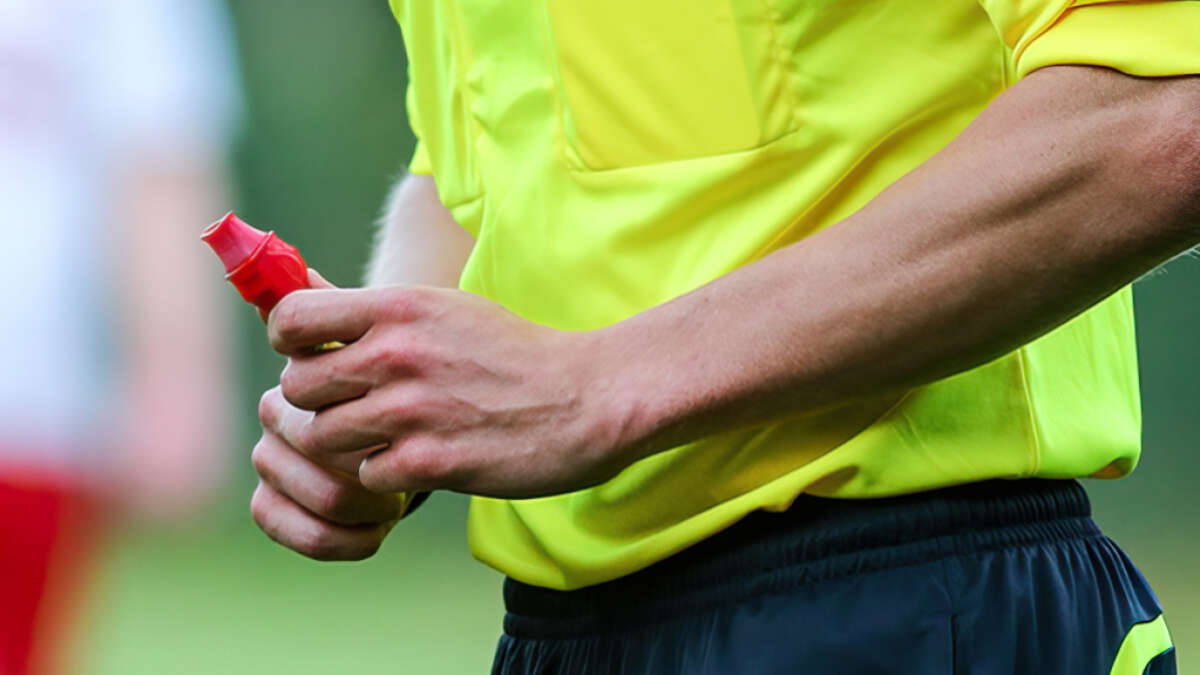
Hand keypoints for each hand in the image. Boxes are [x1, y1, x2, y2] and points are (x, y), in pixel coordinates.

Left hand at [263, 282, 631, 498]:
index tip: (314, 355)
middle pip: (297, 388)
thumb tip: (294, 293)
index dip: (291, 343)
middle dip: (317, 402)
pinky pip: (366, 477)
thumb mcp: (443, 309)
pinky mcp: (431, 464)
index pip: (290, 320)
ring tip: (387, 435)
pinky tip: (421, 459)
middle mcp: (398, 355)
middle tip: (351, 406)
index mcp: (399, 307)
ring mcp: (412, 412)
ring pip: (323, 438)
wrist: (590, 398)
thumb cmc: (512, 352)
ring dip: (348, 444)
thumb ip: (373, 310)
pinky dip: (386, 474)